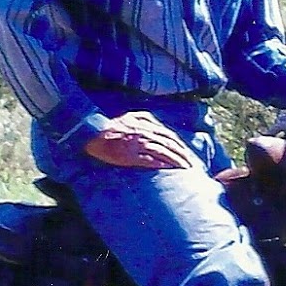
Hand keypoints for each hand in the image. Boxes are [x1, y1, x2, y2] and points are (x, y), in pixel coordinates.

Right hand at [82, 111, 196, 168]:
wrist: (95, 133)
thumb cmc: (112, 126)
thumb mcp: (132, 117)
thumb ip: (146, 119)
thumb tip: (158, 125)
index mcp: (146, 124)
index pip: (168, 135)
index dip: (179, 144)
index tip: (186, 152)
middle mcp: (145, 134)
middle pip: (169, 144)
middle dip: (182, 154)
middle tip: (190, 163)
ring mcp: (138, 145)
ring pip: (163, 152)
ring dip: (175, 160)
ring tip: (184, 168)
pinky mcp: (131, 156)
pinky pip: (150, 160)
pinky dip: (161, 164)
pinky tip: (169, 169)